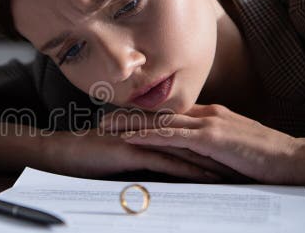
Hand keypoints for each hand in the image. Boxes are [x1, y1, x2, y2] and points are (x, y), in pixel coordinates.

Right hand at [44, 129, 221, 182]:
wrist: (60, 152)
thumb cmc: (88, 154)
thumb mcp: (122, 152)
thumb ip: (144, 152)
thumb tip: (163, 163)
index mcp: (149, 127)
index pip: (187, 134)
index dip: (211, 143)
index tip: (234, 153)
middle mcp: (149, 129)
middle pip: (192, 139)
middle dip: (218, 151)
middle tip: (244, 161)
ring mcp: (141, 138)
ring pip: (184, 150)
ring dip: (210, 161)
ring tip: (234, 172)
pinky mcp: (132, 152)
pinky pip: (166, 161)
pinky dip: (188, 170)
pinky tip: (205, 178)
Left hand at [103, 104, 304, 184]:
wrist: (295, 159)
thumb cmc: (269, 159)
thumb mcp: (236, 150)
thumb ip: (214, 149)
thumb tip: (195, 157)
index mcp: (214, 116)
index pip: (173, 112)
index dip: (146, 114)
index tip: (122, 115)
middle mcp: (208, 114)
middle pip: (161, 113)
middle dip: (130, 114)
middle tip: (104, 116)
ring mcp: (210, 124)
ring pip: (161, 121)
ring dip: (131, 123)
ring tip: (106, 125)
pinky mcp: (212, 139)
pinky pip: (173, 136)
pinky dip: (149, 136)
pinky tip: (130, 138)